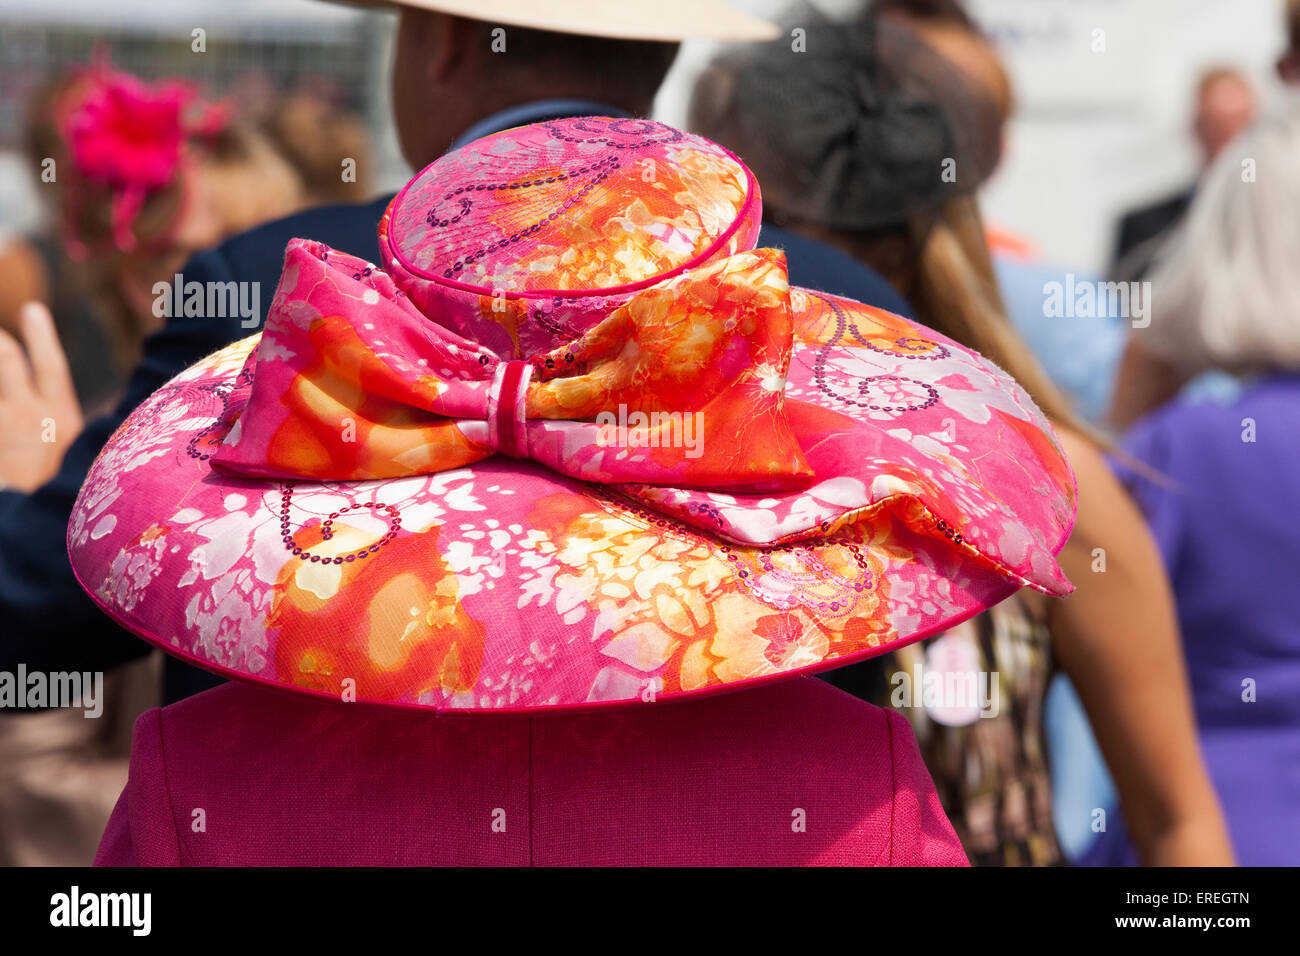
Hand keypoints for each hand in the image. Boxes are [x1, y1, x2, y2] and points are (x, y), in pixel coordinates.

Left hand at [0, 302, 83, 491]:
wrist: (41, 529)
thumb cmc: (69, 498)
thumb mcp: (82, 462)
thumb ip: (69, 436)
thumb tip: (71, 422)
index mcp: (63, 419)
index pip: (52, 366)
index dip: (41, 336)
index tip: (32, 310)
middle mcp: (31, 416)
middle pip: (9, 363)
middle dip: (0, 344)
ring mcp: (3, 428)